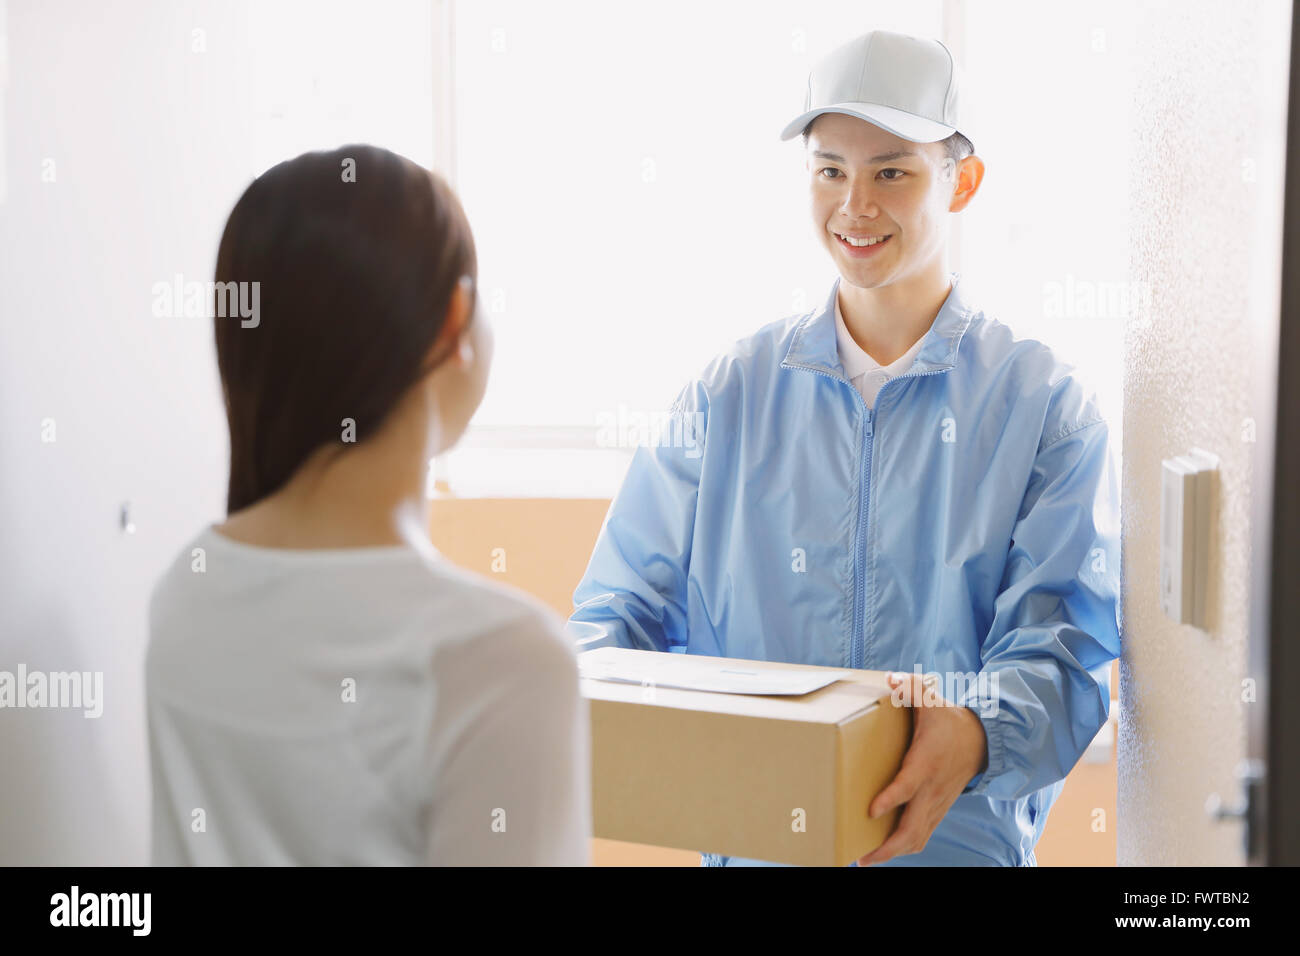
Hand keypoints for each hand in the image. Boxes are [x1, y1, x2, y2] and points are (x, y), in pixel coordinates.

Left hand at [856, 672, 988, 865]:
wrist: (980, 741)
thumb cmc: (947, 719)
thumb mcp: (931, 699)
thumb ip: (909, 687)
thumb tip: (890, 679)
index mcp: (926, 762)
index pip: (908, 785)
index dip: (891, 798)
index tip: (871, 810)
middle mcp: (931, 788)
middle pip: (912, 827)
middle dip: (888, 846)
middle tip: (861, 857)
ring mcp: (936, 803)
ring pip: (918, 837)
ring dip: (893, 852)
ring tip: (865, 860)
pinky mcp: (937, 810)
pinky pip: (922, 835)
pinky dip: (905, 847)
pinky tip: (883, 852)